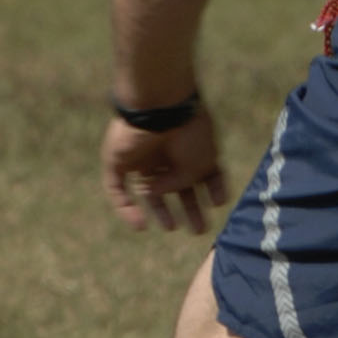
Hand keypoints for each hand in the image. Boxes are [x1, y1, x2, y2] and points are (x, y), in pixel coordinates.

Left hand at [101, 108, 227, 233]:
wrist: (157, 107)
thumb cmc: (187, 133)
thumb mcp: (200, 165)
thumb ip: (182, 185)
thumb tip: (156, 194)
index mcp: (192, 146)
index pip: (204, 171)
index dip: (214, 189)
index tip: (219, 203)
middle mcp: (168, 151)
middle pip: (178, 184)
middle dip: (189, 207)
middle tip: (199, 230)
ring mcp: (142, 156)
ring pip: (149, 189)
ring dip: (160, 209)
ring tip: (171, 227)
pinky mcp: (118, 160)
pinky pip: (118, 189)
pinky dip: (127, 208)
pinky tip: (140, 224)